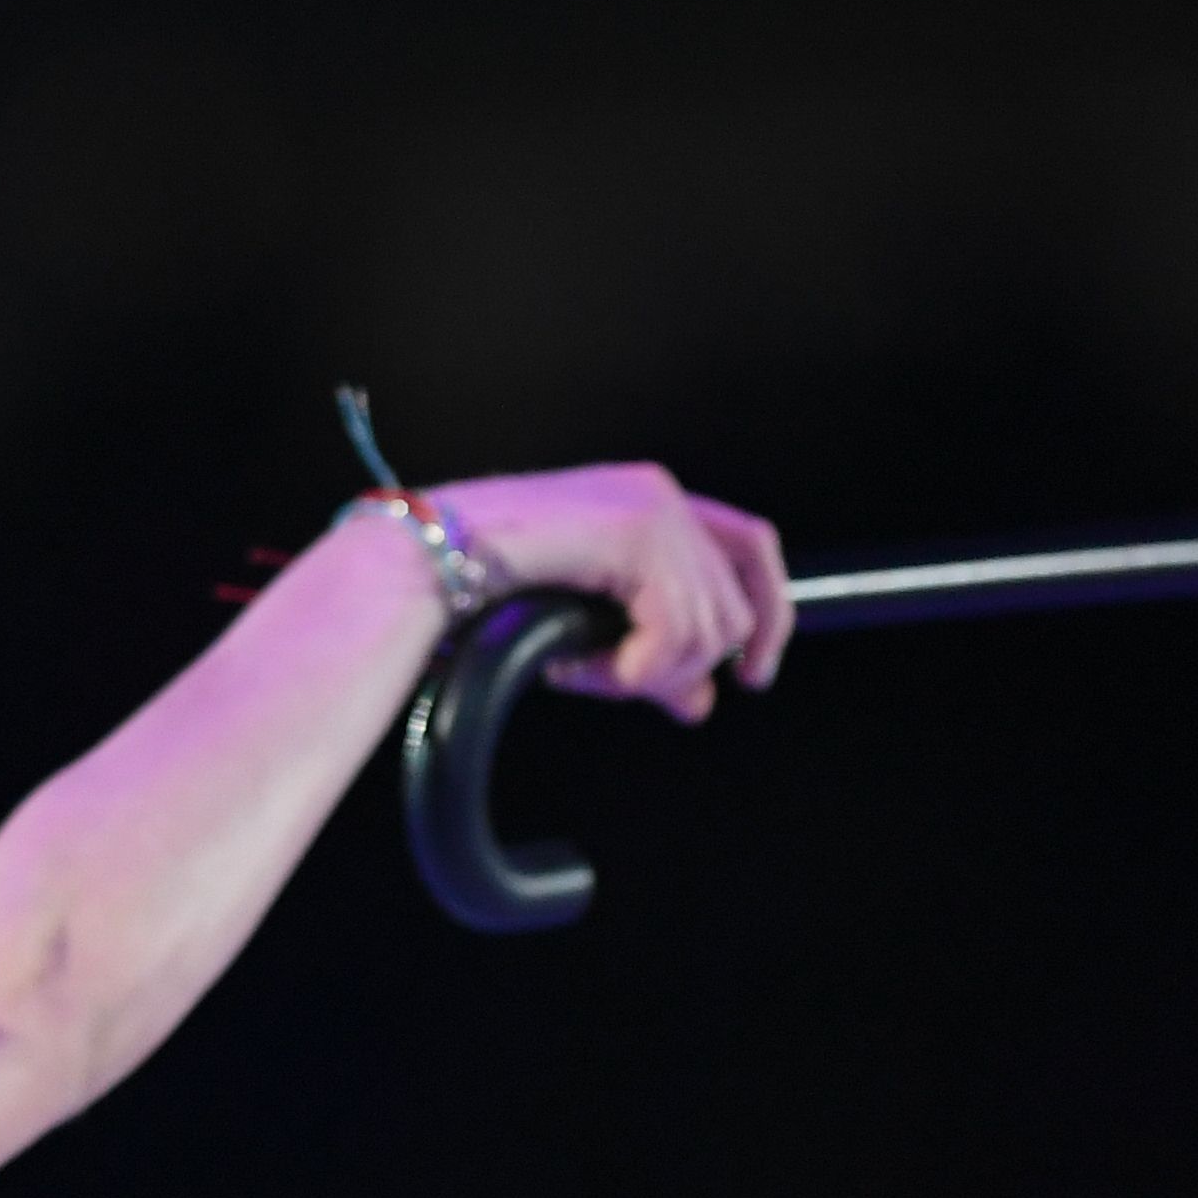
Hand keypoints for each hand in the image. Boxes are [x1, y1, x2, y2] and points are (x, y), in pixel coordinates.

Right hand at [400, 458, 793, 720]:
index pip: (752, 549)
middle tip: (623, 686)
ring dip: (646, 673)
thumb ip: (652, 652)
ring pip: (708, 631)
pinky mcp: (638, 535)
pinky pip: (674, 633)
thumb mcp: (587, 627)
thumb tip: (701, 703)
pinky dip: (630, 670)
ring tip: (583, 671)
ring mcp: (654, 509)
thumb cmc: (485, 589)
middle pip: (732, 609)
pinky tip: (576, 669)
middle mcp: (661, 494)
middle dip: (685, 668)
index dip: (770, 615)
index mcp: (650, 502)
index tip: (753, 677)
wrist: (427, 563)